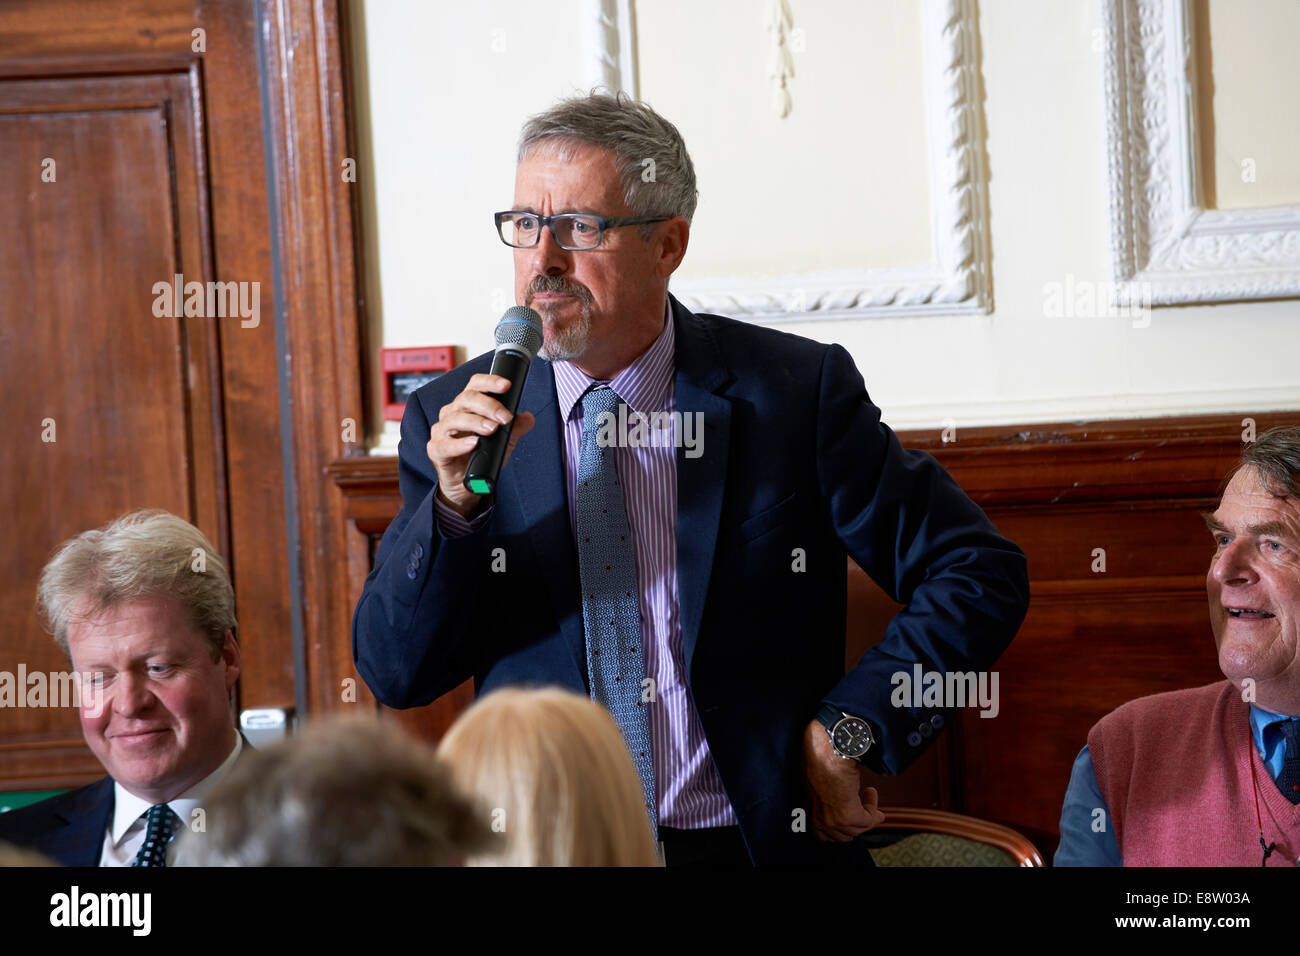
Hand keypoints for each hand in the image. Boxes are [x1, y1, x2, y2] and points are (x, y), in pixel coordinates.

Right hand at [426, 373, 535, 517]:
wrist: (467, 483)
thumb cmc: (481, 455)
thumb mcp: (503, 440)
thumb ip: (515, 428)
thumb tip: (528, 418)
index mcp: (467, 405)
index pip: (475, 385)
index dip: (489, 381)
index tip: (506, 385)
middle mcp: (452, 413)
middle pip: (467, 399)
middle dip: (489, 405)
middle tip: (505, 417)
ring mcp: (441, 431)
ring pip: (455, 419)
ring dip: (476, 422)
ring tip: (492, 429)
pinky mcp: (436, 449)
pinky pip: (445, 444)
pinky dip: (460, 444)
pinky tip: (473, 443)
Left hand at [802, 718, 885, 841]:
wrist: (824, 751)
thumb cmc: (818, 759)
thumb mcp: (818, 783)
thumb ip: (825, 797)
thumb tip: (839, 800)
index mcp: (806, 813)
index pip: (824, 835)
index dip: (841, 829)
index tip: (852, 818)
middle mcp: (817, 821)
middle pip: (843, 835)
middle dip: (856, 824)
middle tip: (866, 810)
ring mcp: (832, 821)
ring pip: (858, 828)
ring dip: (868, 813)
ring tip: (869, 794)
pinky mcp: (848, 816)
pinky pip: (868, 821)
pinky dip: (874, 808)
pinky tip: (871, 792)